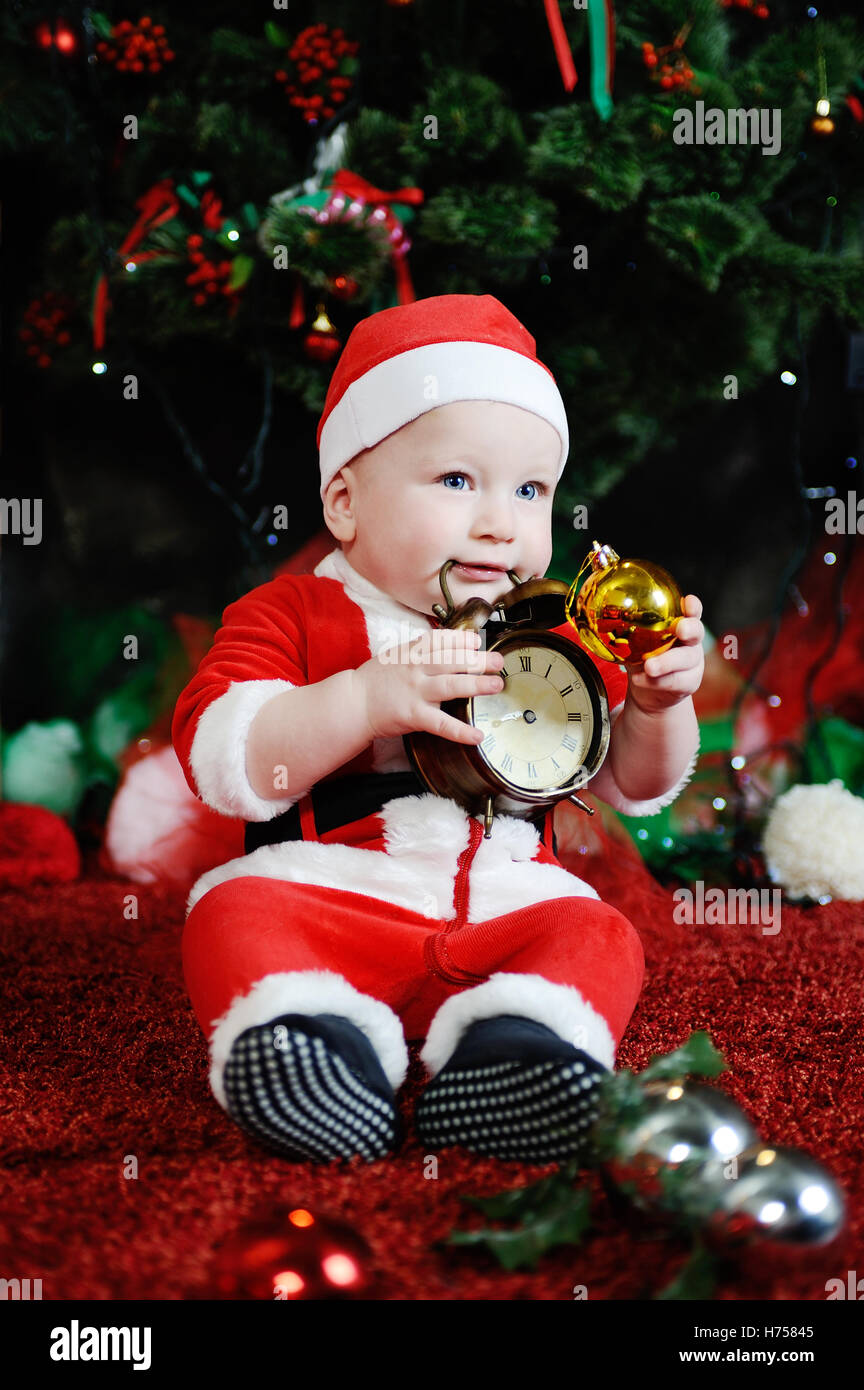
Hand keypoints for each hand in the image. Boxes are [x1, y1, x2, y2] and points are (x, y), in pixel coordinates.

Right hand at [352, 628, 505, 745]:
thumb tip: (449, 645)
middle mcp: (416, 669)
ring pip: (451, 685)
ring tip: (496, 685)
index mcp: (412, 653)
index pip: (441, 640)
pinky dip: (460, 731)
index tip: (478, 641)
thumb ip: (421, 650)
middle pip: (452, 661)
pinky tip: (477, 735)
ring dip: (476, 684)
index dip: (462, 639)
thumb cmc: (375, 680)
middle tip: (499, 661)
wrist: (353, 702)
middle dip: (479, 660)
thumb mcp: (396, 655)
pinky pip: (441, 724)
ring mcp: (416, 692)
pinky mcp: (413, 715)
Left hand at [624, 594, 704, 715]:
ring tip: (649, 667)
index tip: (687, 601)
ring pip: (685, 660)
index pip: (691, 611)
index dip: (692, 606)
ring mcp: (692, 663)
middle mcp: (691, 641)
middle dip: (689, 629)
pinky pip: (672, 681)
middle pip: (696, 632)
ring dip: (666, 662)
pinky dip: (653, 681)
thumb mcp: (636, 639)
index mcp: (681, 624)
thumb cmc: (644, 655)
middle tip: (680, 629)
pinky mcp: (688, 683)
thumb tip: (602, 610)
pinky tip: (639, 679)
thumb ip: (628, 627)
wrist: (649, 690)